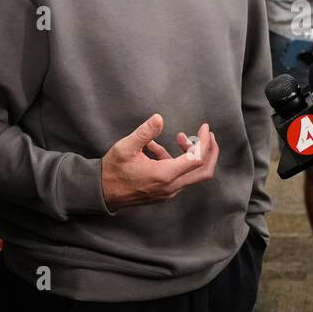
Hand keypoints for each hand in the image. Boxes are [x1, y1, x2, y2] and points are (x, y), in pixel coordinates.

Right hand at [101, 114, 219, 210]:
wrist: (101, 192)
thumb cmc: (112, 170)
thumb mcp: (125, 147)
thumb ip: (144, 132)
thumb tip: (159, 118)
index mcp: (164, 175)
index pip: (197, 159)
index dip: (205, 142)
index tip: (203, 127)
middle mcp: (171, 186)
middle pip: (204, 171)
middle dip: (211, 151)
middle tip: (207, 134)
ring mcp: (169, 192)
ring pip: (192, 173)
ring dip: (191, 154)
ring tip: (180, 137)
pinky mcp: (164, 192)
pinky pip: (179, 175)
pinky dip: (176, 160)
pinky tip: (158, 148)